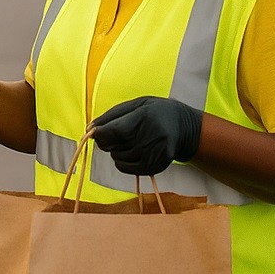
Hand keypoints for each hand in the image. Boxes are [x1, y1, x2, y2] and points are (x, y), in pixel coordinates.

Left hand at [88, 96, 202, 175]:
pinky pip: (124, 168)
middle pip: (112, 146)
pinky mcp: (154, 167)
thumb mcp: (136, 105)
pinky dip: (122, 161)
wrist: (185, 128)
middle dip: (108, 140)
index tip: (94, 131)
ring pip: (116, 157)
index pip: (113, 131)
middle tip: (120, 132)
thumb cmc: (156, 112)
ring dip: (116, 150)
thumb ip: (111, 116)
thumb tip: (89, 129)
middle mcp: (150, 138)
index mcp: (145, 118)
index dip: (99, 133)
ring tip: (131, 140)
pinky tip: (132, 151)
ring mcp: (153, 155)